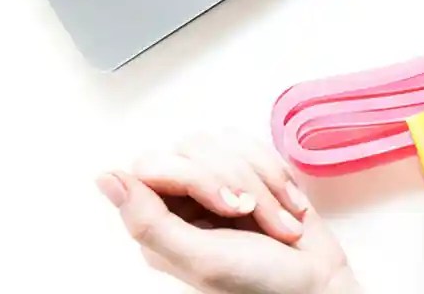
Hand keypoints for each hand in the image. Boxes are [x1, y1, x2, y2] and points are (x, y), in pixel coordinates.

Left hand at [96, 134, 360, 293]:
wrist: (319, 284)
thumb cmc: (260, 285)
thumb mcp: (201, 259)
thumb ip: (149, 222)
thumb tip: (105, 177)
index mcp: (157, 223)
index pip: (156, 164)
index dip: (198, 177)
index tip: (231, 208)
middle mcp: (181, 200)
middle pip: (194, 148)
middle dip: (238, 180)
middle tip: (256, 215)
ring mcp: (216, 184)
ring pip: (227, 144)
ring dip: (264, 182)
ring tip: (278, 220)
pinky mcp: (249, 173)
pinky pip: (254, 146)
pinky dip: (278, 175)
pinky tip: (288, 206)